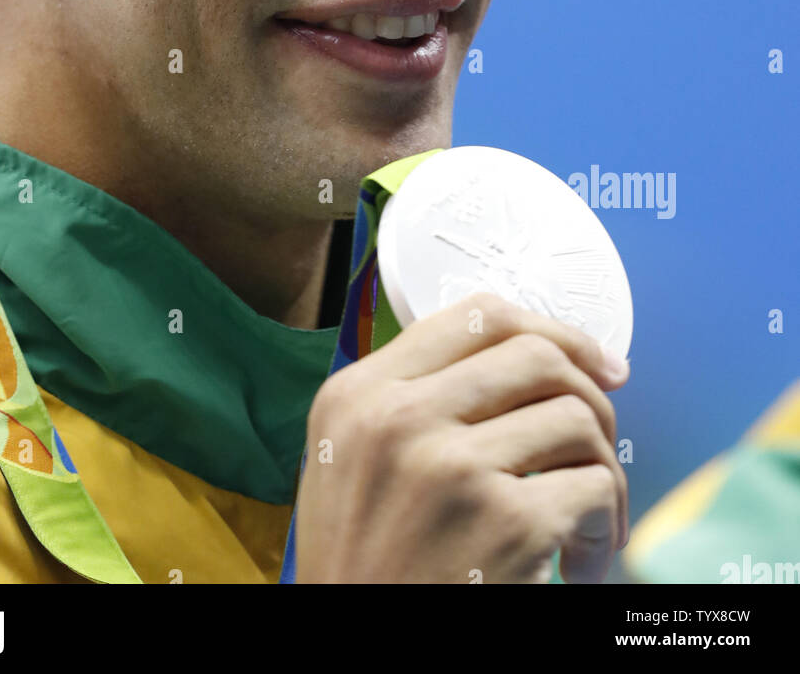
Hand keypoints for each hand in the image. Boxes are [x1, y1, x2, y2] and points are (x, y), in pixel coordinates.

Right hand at [295, 291, 629, 583]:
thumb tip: (530, 359)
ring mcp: (453, 467)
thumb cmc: (364, 567)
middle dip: (591, 392)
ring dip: (602, 469)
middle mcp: (399, 419)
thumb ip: (413, 399)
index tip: (595, 360)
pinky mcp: (505, 524)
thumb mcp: (353, 459)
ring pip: (576, 416)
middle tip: (600, 438)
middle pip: (536, 353)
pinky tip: (579, 561)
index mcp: (360, 394)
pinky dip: (603, 525)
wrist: (356, 656)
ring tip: (586, 515)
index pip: (476, 315)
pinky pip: (592, 488)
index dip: (552, 330)